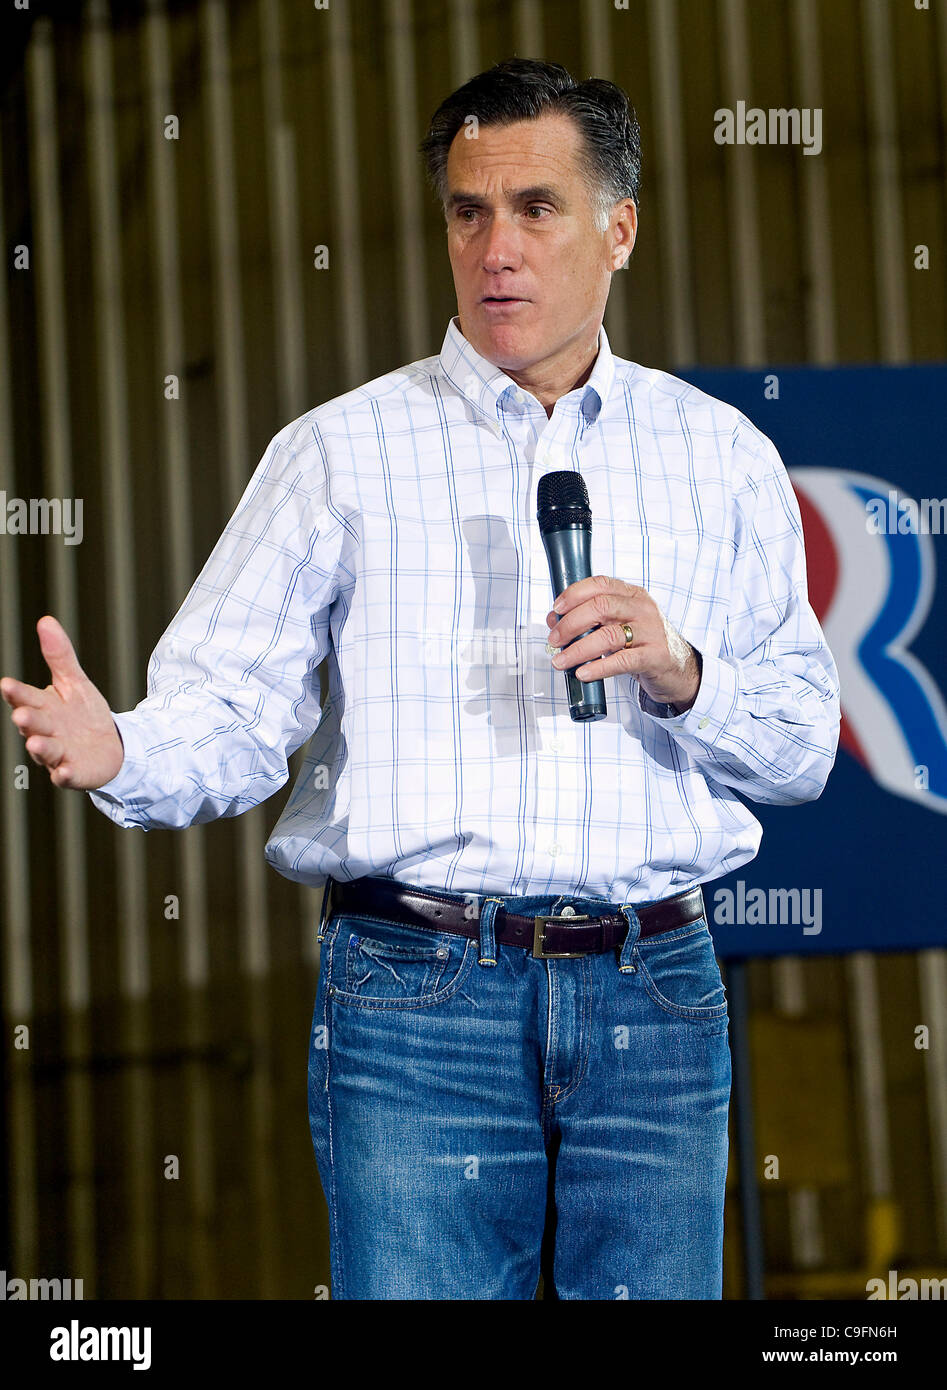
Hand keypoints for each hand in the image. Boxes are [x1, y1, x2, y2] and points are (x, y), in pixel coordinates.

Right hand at [0, 615, 124, 789]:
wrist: (111, 745)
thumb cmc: (84, 713)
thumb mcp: (74, 681)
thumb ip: (59, 655)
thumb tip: (46, 620)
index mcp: (42, 707)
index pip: (26, 697)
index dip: (17, 693)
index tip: (7, 684)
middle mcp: (46, 732)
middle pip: (34, 725)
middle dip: (27, 720)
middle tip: (22, 715)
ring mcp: (58, 754)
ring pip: (46, 751)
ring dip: (41, 748)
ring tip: (36, 744)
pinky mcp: (74, 772)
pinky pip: (67, 776)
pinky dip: (65, 774)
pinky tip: (65, 772)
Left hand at [546, 575, 701, 711]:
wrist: (677, 669)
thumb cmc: (641, 644)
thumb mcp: (618, 625)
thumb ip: (589, 620)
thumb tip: (554, 621)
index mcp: (632, 595)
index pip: (600, 584)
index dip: (574, 594)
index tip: (556, 609)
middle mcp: (643, 609)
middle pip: (601, 606)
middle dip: (571, 624)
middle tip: (554, 640)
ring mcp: (651, 632)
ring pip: (608, 635)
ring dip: (578, 649)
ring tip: (560, 661)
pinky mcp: (655, 657)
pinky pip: (622, 661)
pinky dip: (598, 667)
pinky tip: (582, 673)